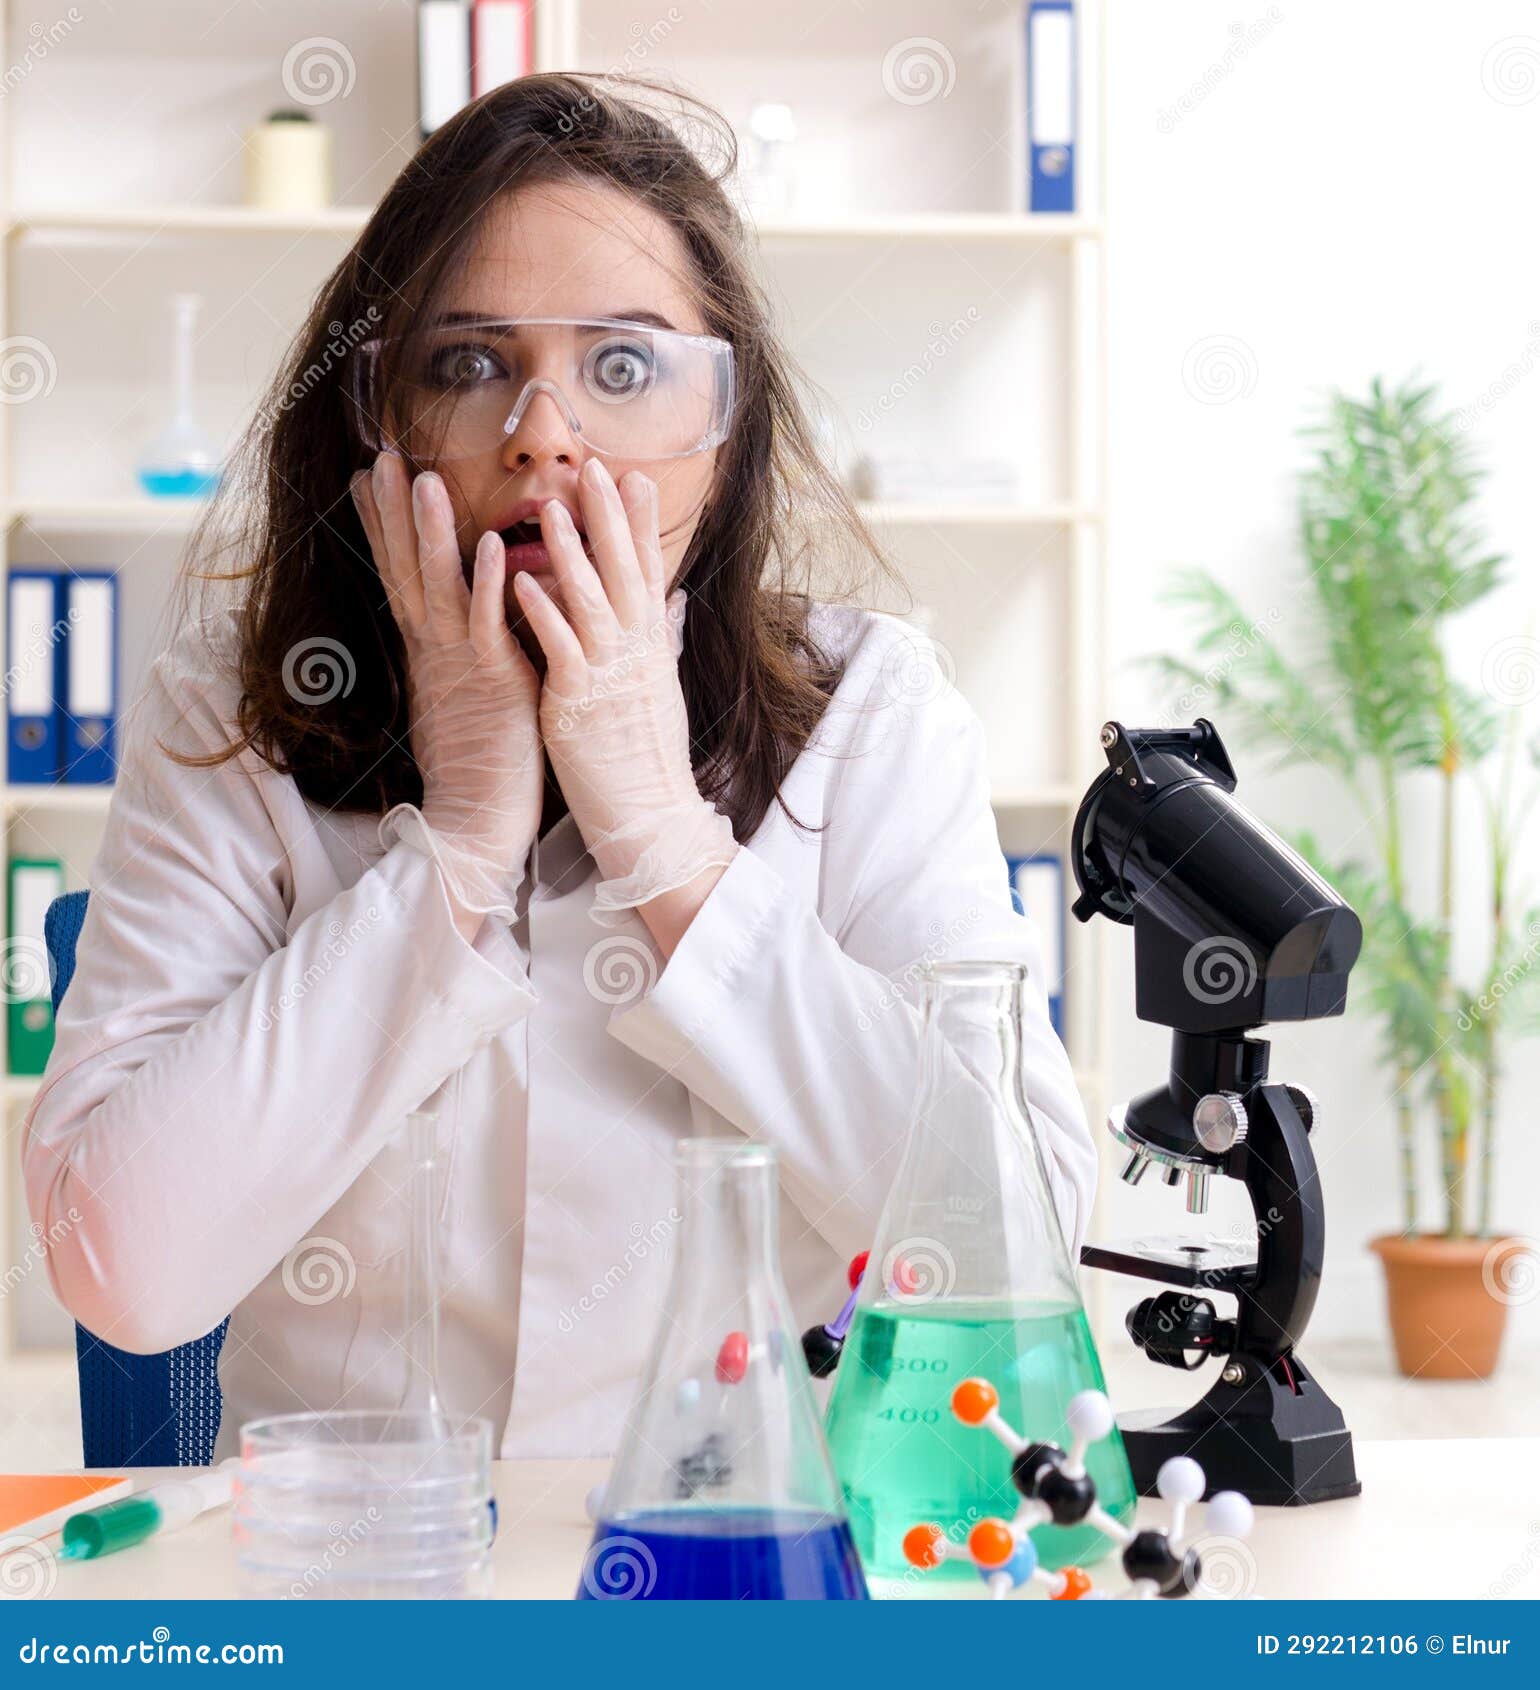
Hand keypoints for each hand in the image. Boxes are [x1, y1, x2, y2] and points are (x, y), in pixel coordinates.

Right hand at [351, 452, 544, 937]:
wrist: (478, 822)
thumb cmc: (483, 763)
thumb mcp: (469, 694)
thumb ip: (465, 653)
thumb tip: (463, 623)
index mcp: (430, 649)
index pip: (401, 574)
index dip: (383, 525)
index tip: (367, 477)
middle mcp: (435, 650)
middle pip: (406, 568)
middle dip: (392, 511)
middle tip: (380, 456)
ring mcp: (459, 664)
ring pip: (439, 587)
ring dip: (430, 533)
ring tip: (421, 478)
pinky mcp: (492, 682)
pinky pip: (487, 627)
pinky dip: (487, 587)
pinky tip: (489, 546)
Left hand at [510, 456, 736, 928]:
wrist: (651, 819)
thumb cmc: (647, 757)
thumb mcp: (660, 687)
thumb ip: (663, 636)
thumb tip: (674, 598)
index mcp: (650, 647)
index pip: (647, 572)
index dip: (639, 524)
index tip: (631, 475)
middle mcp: (635, 653)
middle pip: (623, 572)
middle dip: (608, 518)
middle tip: (593, 467)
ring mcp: (609, 676)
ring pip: (591, 602)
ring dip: (570, 552)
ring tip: (548, 508)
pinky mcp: (579, 704)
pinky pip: (560, 649)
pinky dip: (542, 613)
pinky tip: (522, 580)